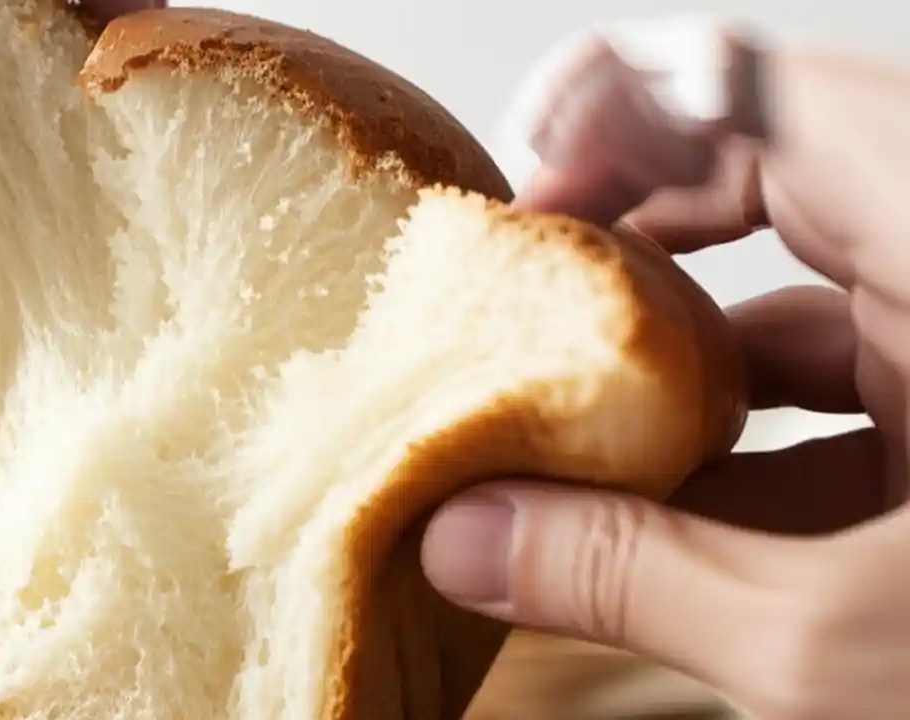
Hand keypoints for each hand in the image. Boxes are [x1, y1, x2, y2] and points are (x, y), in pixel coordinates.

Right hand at [420, 19, 909, 717]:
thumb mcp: (848, 643)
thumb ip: (632, 578)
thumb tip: (464, 543)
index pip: (764, 103)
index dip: (621, 112)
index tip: (523, 190)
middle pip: (766, 183)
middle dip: (629, 244)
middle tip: (524, 305)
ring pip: (797, 303)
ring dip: (676, 366)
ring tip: (568, 434)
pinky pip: (839, 391)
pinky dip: (745, 440)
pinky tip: (665, 515)